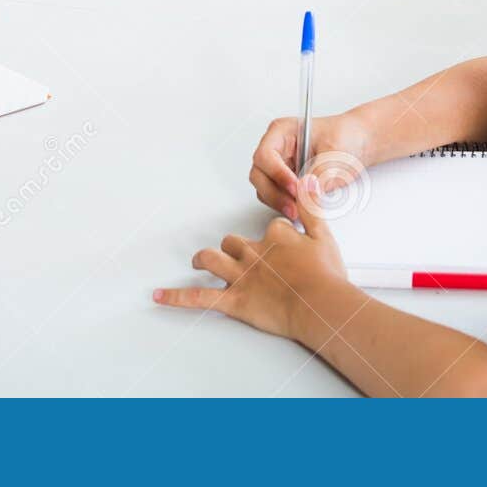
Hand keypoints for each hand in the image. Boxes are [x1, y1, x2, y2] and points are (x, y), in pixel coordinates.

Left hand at [153, 176, 351, 338]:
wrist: (320, 304)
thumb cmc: (325, 276)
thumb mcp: (324, 235)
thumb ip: (312, 206)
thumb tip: (307, 182)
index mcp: (276, 236)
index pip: (271, 228)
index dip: (277, 237)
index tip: (286, 246)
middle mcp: (254, 252)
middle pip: (235, 242)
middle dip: (234, 247)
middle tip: (237, 254)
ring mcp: (242, 276)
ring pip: (213, 259)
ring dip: (203, 258)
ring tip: (197, 260)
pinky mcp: (235, 300)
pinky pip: (200, 298)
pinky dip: (177, 297)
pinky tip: (160, 296)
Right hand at [249, 111, 373, 219]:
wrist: (359, 143)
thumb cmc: (346, 136)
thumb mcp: (335, 152)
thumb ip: (319, 174)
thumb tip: (306, 195)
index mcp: (282, 132)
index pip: (265, 155)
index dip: (277, 174)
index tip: (295, 187)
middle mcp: (277, 149)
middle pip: (259, 175)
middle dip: (275, 193)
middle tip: (295, 207)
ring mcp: (280, 167)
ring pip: (265, 189)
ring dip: (280, 203)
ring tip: (300, 212)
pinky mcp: (288, 183)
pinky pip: (278, 198)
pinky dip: (286, 206)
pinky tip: (301, 211)